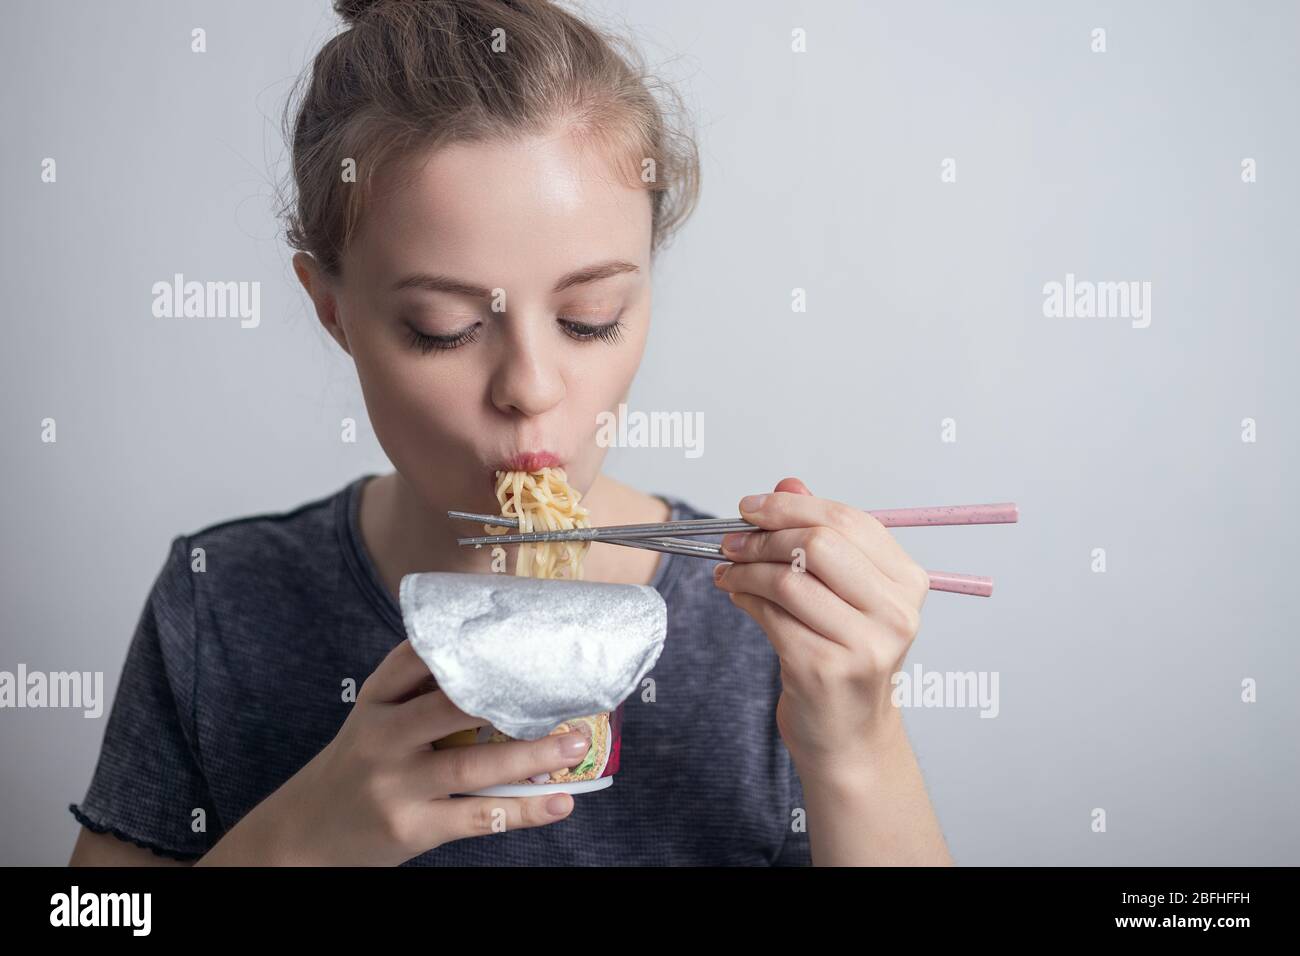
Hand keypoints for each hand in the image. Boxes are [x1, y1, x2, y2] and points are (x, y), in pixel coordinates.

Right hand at [199, 639, 592, 865]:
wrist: (305, 833)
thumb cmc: (359, 764)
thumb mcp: (374, 716)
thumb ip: (420, 687)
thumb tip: (501, 660)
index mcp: (376, 700)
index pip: (418, 657)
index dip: (468, 644)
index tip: (519, 634)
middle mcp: (382, 737)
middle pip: (451, 709)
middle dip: (509, 700)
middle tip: (562, 690)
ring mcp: (396, 785)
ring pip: (473, 767)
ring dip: (531, 756)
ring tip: (574, 744)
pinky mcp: (411, 827)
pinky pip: (478, 817)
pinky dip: (525, 810)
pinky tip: (560, 802)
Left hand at [711, 477, 930, 775]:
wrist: (848, 735)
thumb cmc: (844, 657)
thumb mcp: (842, 593)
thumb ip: (819, 536)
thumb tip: (787, 484)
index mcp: (907, 582)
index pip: (848, 520)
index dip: (793, 506)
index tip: (751, 506)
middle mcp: (896, 612)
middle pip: (820, 543)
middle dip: (765, 536)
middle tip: (732, 541)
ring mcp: (864, 644)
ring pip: (790, 580)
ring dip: (746, 569)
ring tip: (729, 570)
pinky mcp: (826, 670)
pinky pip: (772, 617)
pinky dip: (745, 599)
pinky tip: (736, 595)